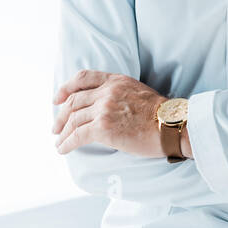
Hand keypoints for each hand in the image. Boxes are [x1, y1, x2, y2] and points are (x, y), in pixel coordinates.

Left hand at [52, 70, 166, 156]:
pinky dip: (67, 143)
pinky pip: (77, 135)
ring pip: (73, 120)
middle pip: (74, 101)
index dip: (66, 88)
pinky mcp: (103, 128)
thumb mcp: (138, 92)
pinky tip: (63, 149)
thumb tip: (103, 108)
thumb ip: (118, 94)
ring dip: (62, 132)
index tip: (57, 99)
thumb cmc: (161, 114)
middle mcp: (107, 92)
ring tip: (59, 142)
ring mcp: (104, 109)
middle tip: (56, 127)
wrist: (171, 125)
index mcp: (116, 80)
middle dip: (61, 116)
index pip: (83, 78)